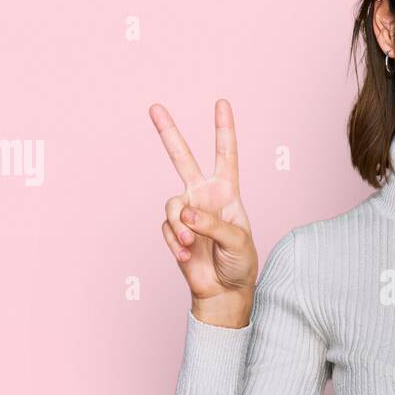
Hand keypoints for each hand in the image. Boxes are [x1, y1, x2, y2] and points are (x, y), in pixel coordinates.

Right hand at [151, 99, 258, 326]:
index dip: (224, 130)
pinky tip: (188, 257)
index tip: (222, 103)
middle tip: (154, 107)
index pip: (226, 155)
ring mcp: (187, 213)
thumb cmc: (240, 263)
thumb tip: (186, 213)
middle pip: (182, 159)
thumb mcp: (237, 241)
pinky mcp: (174, 231)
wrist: (224, 291)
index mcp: (227, 192)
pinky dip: (177, 244)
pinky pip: (168, 230)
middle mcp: (204, 196)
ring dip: (181, 227)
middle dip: (168, 133)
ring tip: (193, 245)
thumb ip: (213, 223)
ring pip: (172, 205)